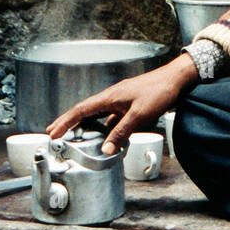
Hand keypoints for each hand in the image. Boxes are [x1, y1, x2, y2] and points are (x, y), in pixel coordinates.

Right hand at [46, 53, 199, 155]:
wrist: (176, 80)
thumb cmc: (158, 92)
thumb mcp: (139, 115)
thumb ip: (121, 132)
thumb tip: (106, 149)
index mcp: (110, 97)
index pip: (81, 110)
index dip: (65, 121)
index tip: (53, 132)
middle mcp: (112, 97)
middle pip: (85, 111)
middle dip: (69, 122)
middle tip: (54, 133)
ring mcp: (120, 100)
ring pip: (97, 114)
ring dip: (86, 125)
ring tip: (75, 136)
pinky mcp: (129, 104)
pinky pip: (111, 117)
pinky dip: (105, 127)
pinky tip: (107, 136)